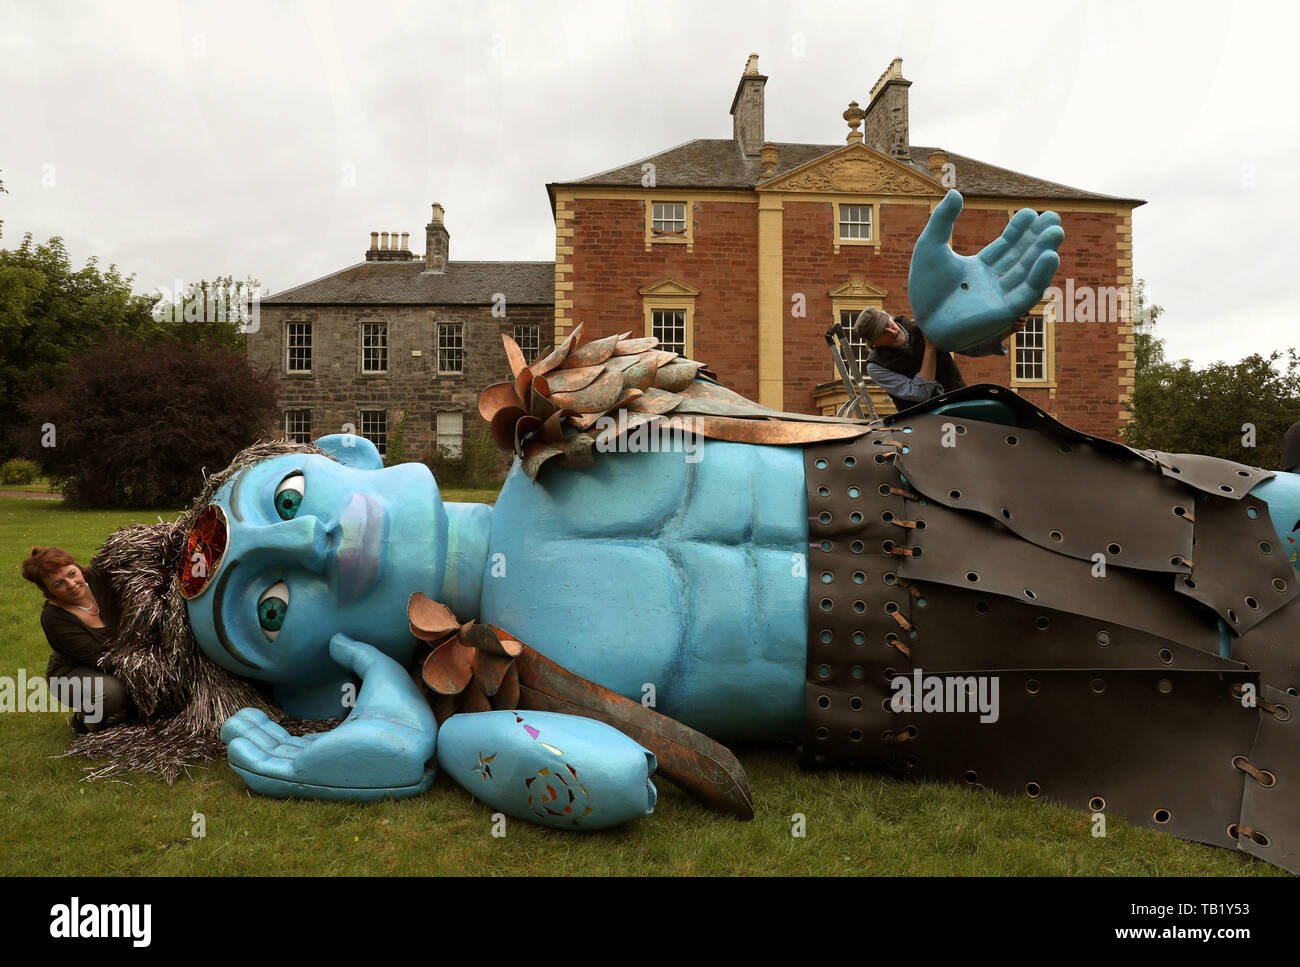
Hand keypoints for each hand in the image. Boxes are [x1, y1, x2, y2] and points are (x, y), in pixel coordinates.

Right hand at [221, 634, 436, 800]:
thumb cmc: (407, 711)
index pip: (299, 747)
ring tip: (228, 726)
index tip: (252, 716)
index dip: (273, 734)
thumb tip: (336, 639)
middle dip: (254, 739)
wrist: (417, 736)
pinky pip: (267, 772)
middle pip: (278, 756)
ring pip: (267, 764)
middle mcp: (325, 762)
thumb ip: (358, 654)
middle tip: (234, 720)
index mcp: (340, 746)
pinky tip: (232, 741)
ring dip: (245, 747)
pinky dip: (246, 759)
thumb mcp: (379, 672)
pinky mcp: (307, 775)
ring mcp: (314, 772)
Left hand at [908, 190, 1061, 352]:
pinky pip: (1028, 292)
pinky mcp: (1005, 312)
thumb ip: (942, 219)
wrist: (923, 318)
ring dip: (1043, 252)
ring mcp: (1000, 297)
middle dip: (1038, 238)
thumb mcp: (930, 246)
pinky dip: (1040, 275)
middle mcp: (992, 283)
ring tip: (1056, 231)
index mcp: (978, 269)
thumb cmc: (923, 288)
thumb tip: (955, 192)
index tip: (1030, 212)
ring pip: (1028, 272)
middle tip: (1053, 218)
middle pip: (1021, 257)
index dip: (1018, 230)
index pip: (1005, 247)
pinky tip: (1050, 256)